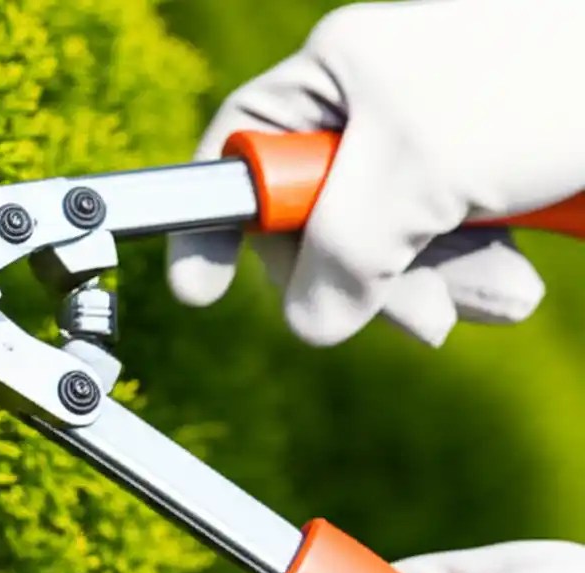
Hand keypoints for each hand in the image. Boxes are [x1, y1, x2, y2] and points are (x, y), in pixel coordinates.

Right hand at [166, 0, 584, 346]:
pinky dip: (474, 275)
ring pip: (385, 246)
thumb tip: (309, 324)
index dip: (214, 222)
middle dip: (369, 279)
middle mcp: (369, 107)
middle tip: (421, 317)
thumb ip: (346, 250)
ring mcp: (421, 144)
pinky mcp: (471, 177)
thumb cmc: (547, 83)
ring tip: (502, 292)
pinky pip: (441, 248)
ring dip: (437, 285)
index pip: (241, 152)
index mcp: (336, 74)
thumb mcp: (424, 169)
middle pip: (316, 221)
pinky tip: (515, 280)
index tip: (197, 289)